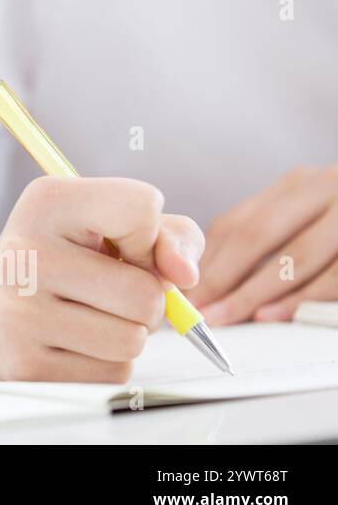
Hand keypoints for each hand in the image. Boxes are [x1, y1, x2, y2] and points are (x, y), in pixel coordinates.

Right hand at [0, 177, 202, 382]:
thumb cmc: (68, 259)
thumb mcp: (113, 226)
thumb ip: (169, 235)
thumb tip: (185, 275)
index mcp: (45, 202)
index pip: (140, 209)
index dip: (150, 235)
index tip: (124, 245)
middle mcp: (24, 254)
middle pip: (146, 293)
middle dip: (147, 298)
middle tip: (109, 290)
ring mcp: (19, 313)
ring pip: (132, 339)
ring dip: (129, 332)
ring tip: (93, 314)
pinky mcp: (25, 365)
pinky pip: (112, 373)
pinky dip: (108, 362)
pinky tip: (75, 341)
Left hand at [187, 166, 337, 324]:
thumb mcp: (306, 218)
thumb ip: (267, 238)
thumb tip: (208, 279)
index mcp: (300, 186)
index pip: (240, 223)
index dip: (208, 261)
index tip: (182, 293)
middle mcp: (326, 189)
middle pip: (260, 234)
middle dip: (225, 278)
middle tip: (199, 313)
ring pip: (299, 254)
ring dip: (260, 292)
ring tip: (232, 318)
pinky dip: (307, 296)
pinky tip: (280, 314)